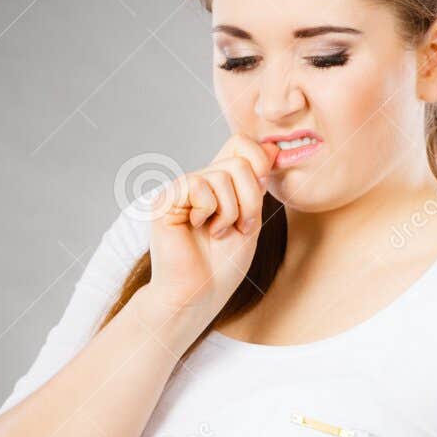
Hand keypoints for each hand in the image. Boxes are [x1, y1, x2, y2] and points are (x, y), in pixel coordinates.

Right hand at [143, 134, 277, 319]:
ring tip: (218, 232)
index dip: (260, 160)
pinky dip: (209, 212)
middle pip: (240, 161)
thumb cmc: (225, 263)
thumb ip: (257, 184)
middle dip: (251, 200)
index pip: (242, 143)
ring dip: (231, 212)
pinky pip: (199, 186)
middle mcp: (201, 180)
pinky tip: (198, 228)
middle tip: (240, 227)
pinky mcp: (166, 198)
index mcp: (221, 182)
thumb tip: (271, 147)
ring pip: (223, 176)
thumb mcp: (252, 217)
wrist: (201, 292)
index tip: (263, 191)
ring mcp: (182, 188)